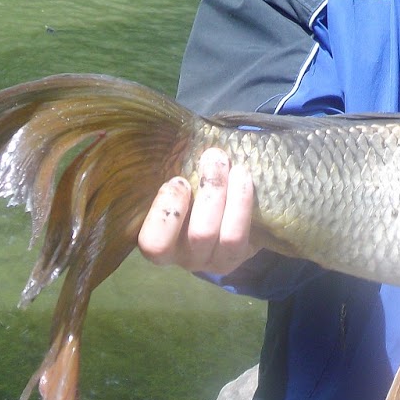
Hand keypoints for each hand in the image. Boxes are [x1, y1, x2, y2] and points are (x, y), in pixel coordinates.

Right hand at [137, 147, 258, 273]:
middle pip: (200, 234)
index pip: (154, 243)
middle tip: (213, 157)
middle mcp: (186, 259)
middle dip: (211, 190)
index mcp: (159, 242)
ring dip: (235, 196)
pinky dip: (244, 202)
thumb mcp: (172, 185)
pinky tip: (243, 176)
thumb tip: (174, 137)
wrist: (217, 212)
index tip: (177, 180)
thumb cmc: (184, 191)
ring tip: (231, 164)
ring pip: (229, 236)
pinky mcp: (240, 256)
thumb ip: (170, 173)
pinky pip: (246, 234)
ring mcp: (216, 261)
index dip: (166, 212)